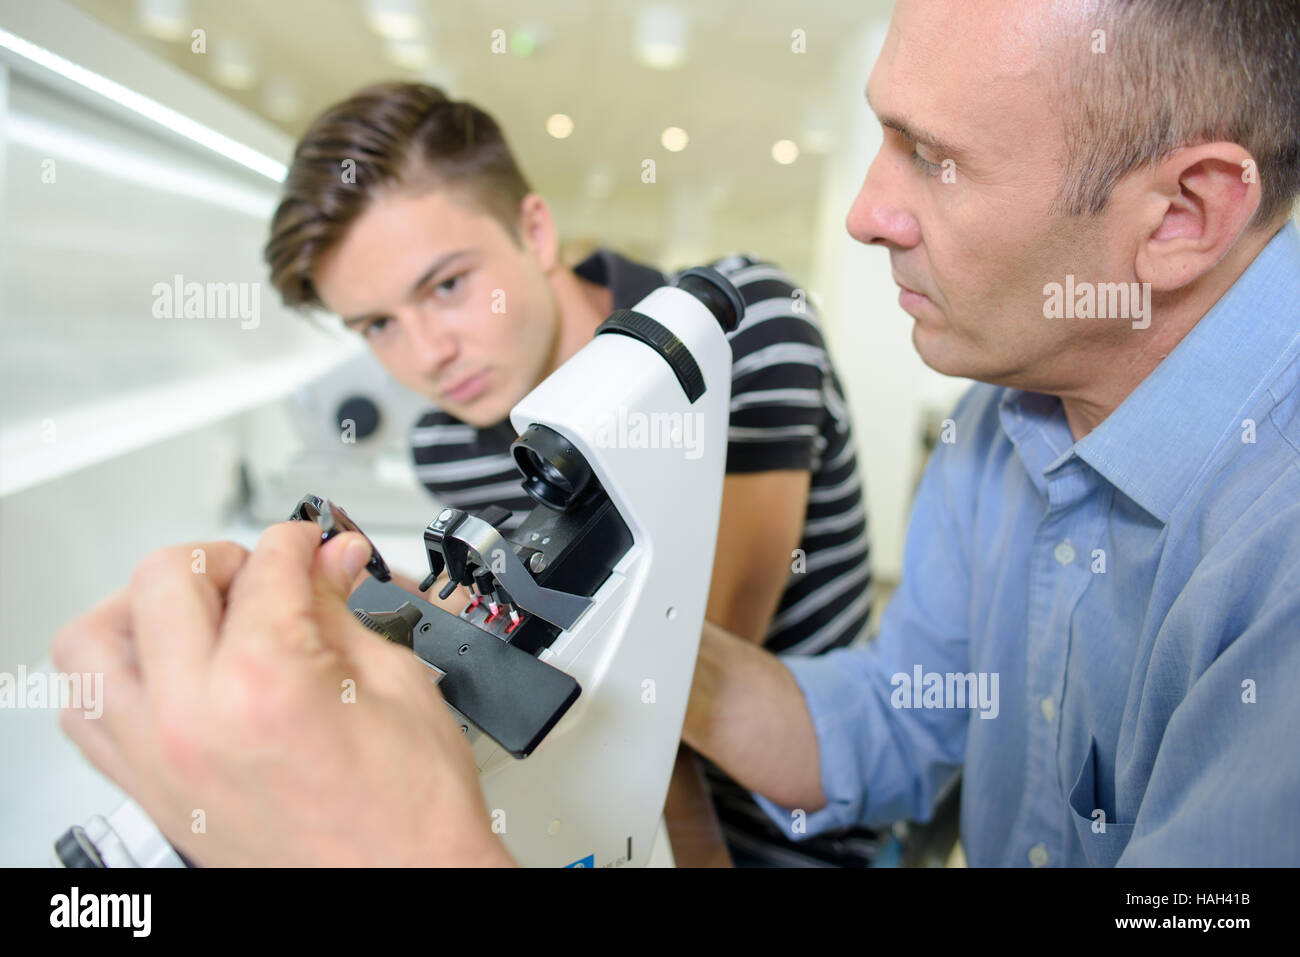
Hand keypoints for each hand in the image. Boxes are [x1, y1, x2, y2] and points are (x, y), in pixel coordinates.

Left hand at [51, 521, 514, 866]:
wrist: (405, 886)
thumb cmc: (411, 812)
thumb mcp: (395, 682)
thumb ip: (341, 610)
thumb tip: (326, 563)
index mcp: (263, 682)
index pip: (265, 566)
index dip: (300, 541)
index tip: (313, 545)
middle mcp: (191, 720)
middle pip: (164, 579)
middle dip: (222, 559)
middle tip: (264, 574)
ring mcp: (158, 761)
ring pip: (91, 643)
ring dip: (141, 608)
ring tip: (196, 612)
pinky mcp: (150, 793)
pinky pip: (85, 715)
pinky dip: (113, 676)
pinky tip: (165, 670)